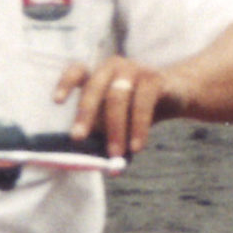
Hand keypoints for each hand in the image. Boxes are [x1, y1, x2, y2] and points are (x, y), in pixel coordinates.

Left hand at [54, 57, 176, 159]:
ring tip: (115, 154)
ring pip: (118, 97)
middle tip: (78, 138)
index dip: (65, 84)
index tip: (57, 102)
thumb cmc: (136, 108)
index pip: (76, 71)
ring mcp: (134, 69)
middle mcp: (112, 67)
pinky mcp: (154, 78)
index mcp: (97, 74)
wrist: (176, 94)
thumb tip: (91, 165)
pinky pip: (143, 103)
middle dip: (84, 114)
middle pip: (94, 88)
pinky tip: (136, 147)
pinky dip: (138, 127)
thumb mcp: (116, 119)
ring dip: (115, 128)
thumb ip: (102, 135)